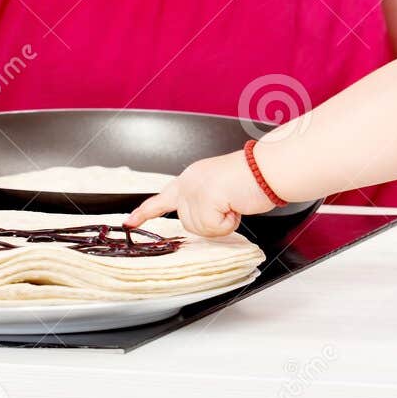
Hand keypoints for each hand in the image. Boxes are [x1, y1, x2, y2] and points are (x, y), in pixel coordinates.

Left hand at [123, 149, 273, 236]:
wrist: (267, 168)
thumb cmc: (253, 177)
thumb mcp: (221, 187)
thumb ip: (206, 201)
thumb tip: (208, 217)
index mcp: (191, 177)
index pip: (163, 198)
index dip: (145, 212)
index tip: (129, 222)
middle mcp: (188, 183)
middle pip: (188, 222)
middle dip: (210, 222)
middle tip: (229, 206)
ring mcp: (194, 191)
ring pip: (200, 228)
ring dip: (221, 222)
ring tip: (234, 202)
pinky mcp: (203, 200)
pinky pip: (213, 228)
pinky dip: (228, 223)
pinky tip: (235, 205)